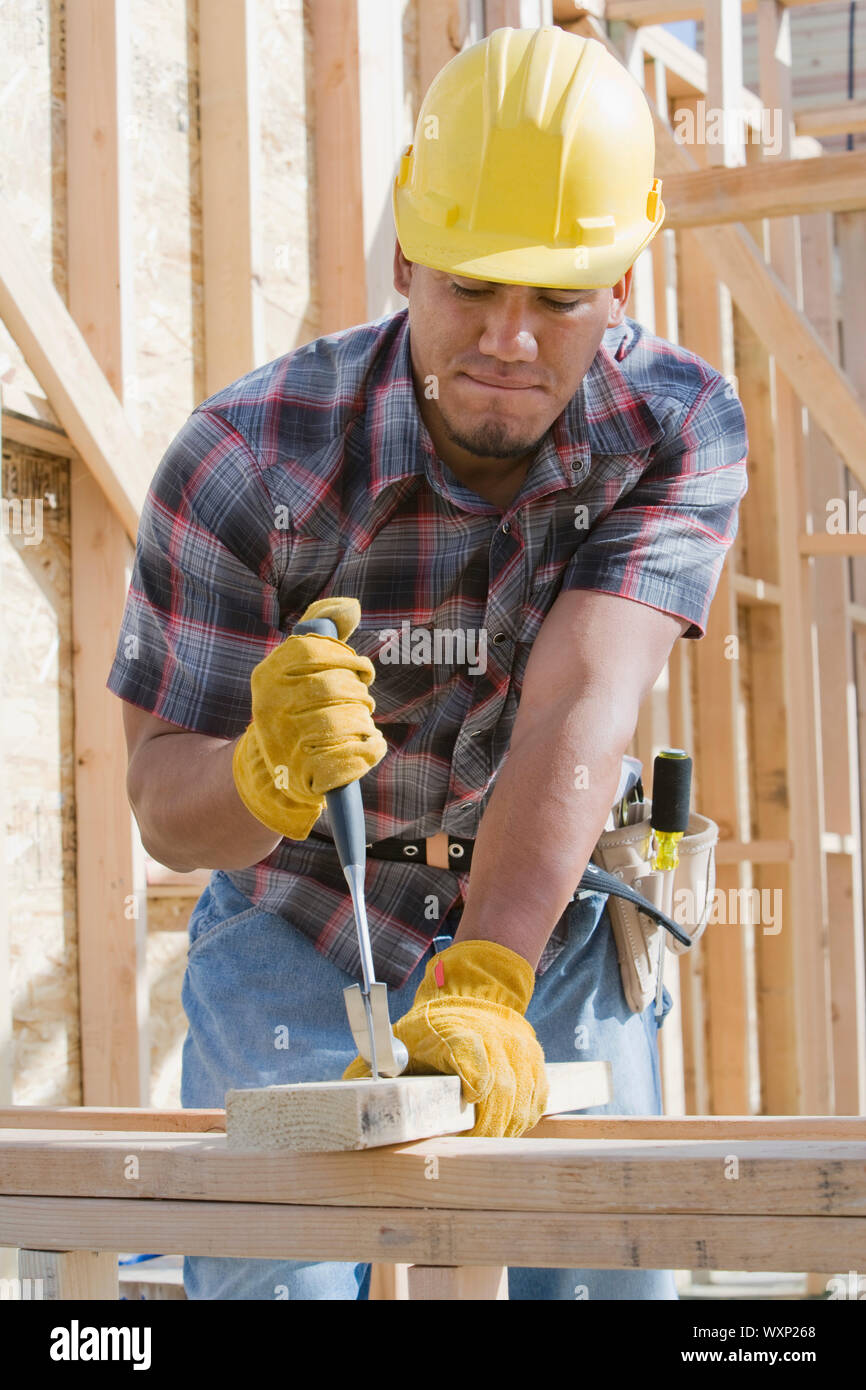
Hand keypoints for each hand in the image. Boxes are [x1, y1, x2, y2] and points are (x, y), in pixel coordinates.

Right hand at [232, 596, 387, 839]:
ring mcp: (284, 743)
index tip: (360, 670)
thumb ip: (324, 628)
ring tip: (362, 726)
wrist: (272, 769)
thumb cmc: (298, 707)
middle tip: (362, 702)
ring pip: (344, 722)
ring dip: (363, 723)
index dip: (347, 658)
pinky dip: (369, 751)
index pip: (312, 649)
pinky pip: (350, 758)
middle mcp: (269, 708)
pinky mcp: (303, 776)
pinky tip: (369, 747)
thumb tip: (350, 607)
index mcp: (268, 676)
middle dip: (358, 694)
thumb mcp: (300, 666)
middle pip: (332, 687)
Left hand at [343, 939, 548, 1136]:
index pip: (472, 1057)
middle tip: (466, 1147)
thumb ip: (380, 1064)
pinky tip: (502, 1127)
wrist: (474, 993)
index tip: (468, 1106)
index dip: (474, 1084)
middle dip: (485, 1128)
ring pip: (521, 1101)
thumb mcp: (403, 1036)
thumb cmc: (432, 1025)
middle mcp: (495, 1037)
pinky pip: (535, 1102)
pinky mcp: (535, 1063)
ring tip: (482, 1141)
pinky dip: (520, 1119)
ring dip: (503, 1128)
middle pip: (501, 1090)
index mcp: (456, 1030)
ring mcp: (519, 1051)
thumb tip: (351, 1089)